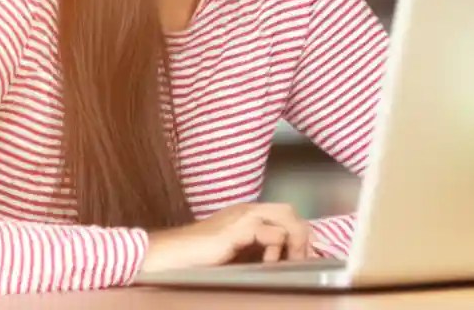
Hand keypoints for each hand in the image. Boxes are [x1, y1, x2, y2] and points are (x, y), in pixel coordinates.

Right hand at [140, 202, 313, 273]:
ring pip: (286, 216)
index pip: (283, 214)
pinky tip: (268, 263)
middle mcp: (246, 210)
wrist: (169, 256)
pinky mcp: (237, 229)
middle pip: (289, 210)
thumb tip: (278, 262)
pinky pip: (272, 232)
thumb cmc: (195, 259)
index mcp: (246, 214)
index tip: (304, 257)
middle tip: (303, 259)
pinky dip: (277, 247)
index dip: (298, 234)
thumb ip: (252, 252)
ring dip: (295, 240)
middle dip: (302, 234)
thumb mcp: (232, 254)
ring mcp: (242, 216)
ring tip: (292, 261)